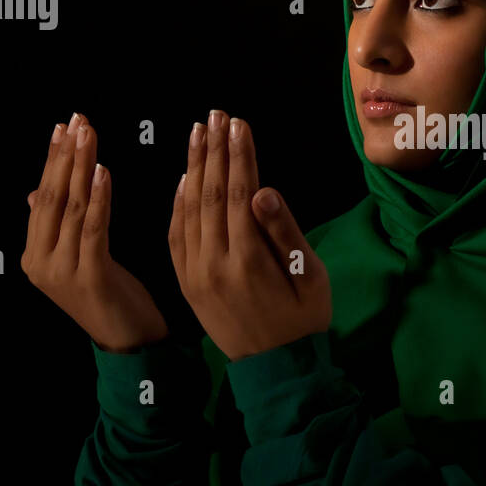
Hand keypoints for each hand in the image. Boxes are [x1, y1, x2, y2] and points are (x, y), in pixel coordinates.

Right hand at [21, 112, 169, 353]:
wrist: (130, 344)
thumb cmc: (111, 297)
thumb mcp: (79, 259)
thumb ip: (57, 227)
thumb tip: (34, 192)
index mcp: (34, 255)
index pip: (43, 197)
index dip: (54, 159)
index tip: (64, 126)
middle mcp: (40, 262)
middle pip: (52, 197)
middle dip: (65, 155)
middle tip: (77, 121)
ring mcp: (60, 271)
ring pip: (70, 209)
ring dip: (80, 167)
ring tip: (88, 135)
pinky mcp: (88, 277)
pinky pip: (92, 229)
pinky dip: (97, 198)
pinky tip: (102, 172)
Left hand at [168, 111, 330, 362]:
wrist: (275, 370)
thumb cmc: (304, 319)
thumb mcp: (310, 277)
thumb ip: (285, 232)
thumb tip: (263, 189)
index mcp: (249, 260)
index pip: (238, 193)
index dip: (239, 155)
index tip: (238, 122)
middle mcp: (215, 263)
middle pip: (209, 194)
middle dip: (213, 150)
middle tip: (215, 115)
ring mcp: (195, 274)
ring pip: (188, 210)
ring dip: (193, 168)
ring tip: (198, 133)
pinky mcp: (186, 283)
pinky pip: (175, 236)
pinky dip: (178, 203)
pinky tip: (184, 178)